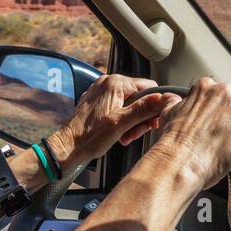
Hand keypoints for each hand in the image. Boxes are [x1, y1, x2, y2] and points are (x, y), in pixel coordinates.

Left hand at [48, 75, 180, 171]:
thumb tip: (164, 98)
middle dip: (141, 117)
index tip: (152, 123)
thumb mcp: (121, 124)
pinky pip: (118, 107)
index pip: (149, 87)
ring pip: (130, 104)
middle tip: (135, 133)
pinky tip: (119, 134)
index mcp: (115, 83)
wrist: (66, 148)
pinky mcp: (98, 102)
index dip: (154, 106)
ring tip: (125, 136)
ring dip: (132, 121)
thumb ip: (143, 109)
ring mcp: (102, 92)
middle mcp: (108, 83)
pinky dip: (122, 120)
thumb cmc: (89, 137)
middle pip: (139, 97)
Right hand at [151, 77, 230, 189]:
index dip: (222, 117)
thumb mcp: (168, 114)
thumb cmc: (173, 145)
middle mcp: (226, 91)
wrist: (178, 163)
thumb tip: (172, 99)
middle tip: (225, 141)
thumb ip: (174, 103)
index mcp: (207, 87)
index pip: (224, 99)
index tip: (218, 128)